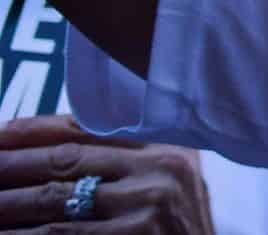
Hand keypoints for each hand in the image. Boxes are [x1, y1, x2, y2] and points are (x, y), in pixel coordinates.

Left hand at [0, 117, 213, 233]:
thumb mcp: (165, 189)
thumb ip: (125, 166)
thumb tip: (45, 153)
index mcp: (166, 148)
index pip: (88, 129)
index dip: (33, 131)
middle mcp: (159, 172)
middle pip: (65, 161)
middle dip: (8, 164)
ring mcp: (145, 211)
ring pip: (53, 202)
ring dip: (6, 202)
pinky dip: (21, 234)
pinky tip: (3, 231)